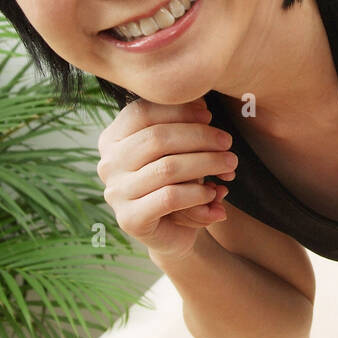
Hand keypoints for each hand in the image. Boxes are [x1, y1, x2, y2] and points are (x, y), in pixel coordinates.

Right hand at [96, 97, 237, 262]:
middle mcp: (108, 164)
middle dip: (199, 137)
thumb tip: (202, 107)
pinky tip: (214, 192)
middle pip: (157, 139)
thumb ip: (183, 125)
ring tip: (229, 165)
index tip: (209, 115)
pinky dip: (198, 192)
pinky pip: (170, 198)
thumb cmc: (177, 181)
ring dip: (206, 163)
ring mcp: (116, 193)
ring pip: (167, 168)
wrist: (173, 231)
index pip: (143, 113)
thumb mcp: (179, 149)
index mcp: (113, 138)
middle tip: (227, 142)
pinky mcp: (130, 219)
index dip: (179, 111)